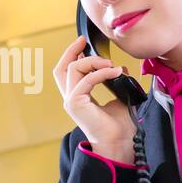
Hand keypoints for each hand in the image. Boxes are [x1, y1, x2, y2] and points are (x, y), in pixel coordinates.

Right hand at [53, 35, 137, 161]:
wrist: (120, 142)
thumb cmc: (119, 125)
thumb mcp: (118, 96)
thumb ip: (115, 81)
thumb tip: (120, 67)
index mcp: (78, 97)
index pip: (67, 72)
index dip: (72, 56)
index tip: (84, 44)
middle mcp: (71, 98)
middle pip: (61, 68)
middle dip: (71, 51)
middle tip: (84, 41)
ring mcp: (71, 101)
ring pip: (73, 69)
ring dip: (92, 61)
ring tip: (111, 64)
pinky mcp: (75, 104)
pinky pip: (87, 79)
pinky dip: (102, 72)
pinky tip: (115, 71)